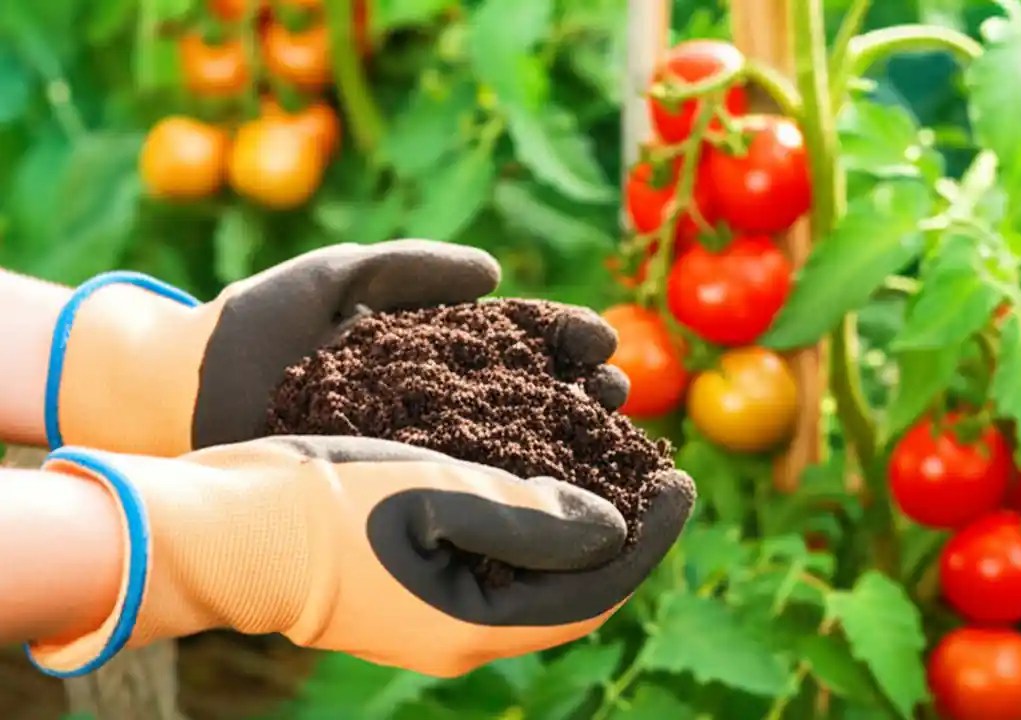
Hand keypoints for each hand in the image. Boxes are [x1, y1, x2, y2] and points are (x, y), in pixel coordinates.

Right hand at [29, 436, 693, 677]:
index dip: (651, 536)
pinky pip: (501, 548)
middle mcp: (469, 627)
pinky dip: (536, 510)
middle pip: (577, 584)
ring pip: (542, 566)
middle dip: (626, 527)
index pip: (598, 590)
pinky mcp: (415, 573)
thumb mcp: (434, 497)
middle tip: (655, 465)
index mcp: (481, 622)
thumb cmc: (321, 508)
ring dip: (584, 513)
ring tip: (612, 455)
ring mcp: (439, 604)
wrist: (222, 528)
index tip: (681, 477)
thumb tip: (612, 525)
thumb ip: (531, 518)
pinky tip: (543, 460)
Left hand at [46, 240, 628, 454]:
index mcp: (434, 344)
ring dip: (563, 444)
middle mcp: (438, 397)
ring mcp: (421, 444)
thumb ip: (415, 266)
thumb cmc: (260, 325)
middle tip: (618, 397)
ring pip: (510, 445)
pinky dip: (512, 486)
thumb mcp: (342, 278)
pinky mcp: (395, 483)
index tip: (601, 343)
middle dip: (580, 396)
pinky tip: (553, 491)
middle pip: (530, 396)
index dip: (564, 342)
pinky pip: (463, 485)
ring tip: (604, 440)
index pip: (519, 341)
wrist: (186, 387)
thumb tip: (496, 274)